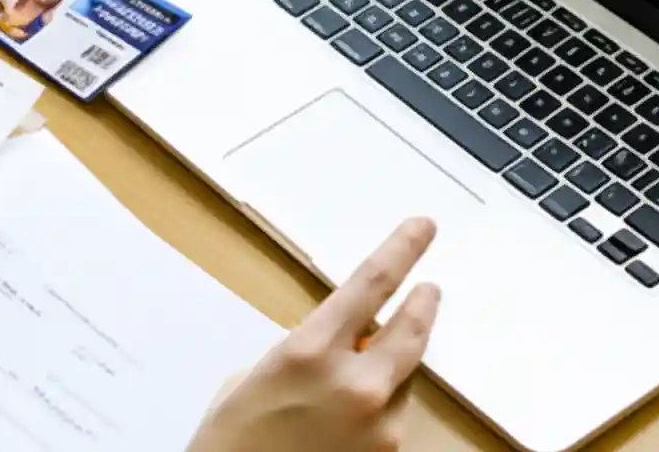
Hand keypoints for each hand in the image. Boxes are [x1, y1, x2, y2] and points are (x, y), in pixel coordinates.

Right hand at [187, 218, 439, 451]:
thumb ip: (306, 351)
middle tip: (429, 290)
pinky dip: (383, 406)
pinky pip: (395, 416)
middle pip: (411, 328)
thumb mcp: (256, 378)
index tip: (422, 228)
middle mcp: (354, 383)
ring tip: (365, 371)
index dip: (402, 249)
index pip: (372, 283)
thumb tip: (340, 343)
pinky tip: (352, 417)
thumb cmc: (229, 444)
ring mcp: (377, 425)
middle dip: (423, 305)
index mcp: (310, 351)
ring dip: (394, 366)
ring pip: (406, 376)